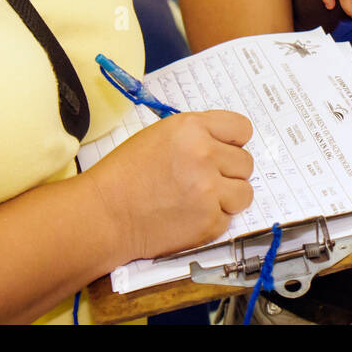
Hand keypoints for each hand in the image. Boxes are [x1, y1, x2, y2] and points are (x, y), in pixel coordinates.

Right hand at [88, 110, 254, 261]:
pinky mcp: (209, 223)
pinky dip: (213, 220)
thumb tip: (226, 144)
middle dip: (229, 172)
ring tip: (200, 199)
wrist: (105, 214)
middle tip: (205, 180)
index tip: (225, 150)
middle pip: (246, 162)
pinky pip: (229, 219)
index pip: (242, 129)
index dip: (234, 142)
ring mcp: (209, 191)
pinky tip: (189, 216)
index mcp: (192, 128)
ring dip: (228, 197)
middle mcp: (205, 155)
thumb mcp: (160, 135)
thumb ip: (197, 135)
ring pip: (245, 192)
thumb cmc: (126, 174)